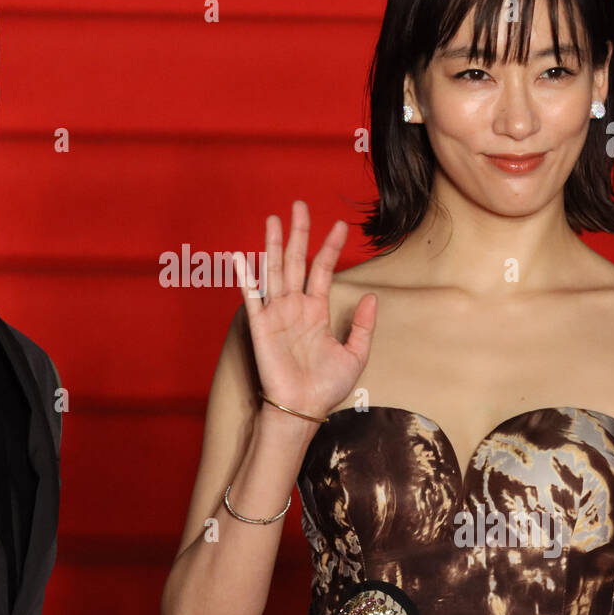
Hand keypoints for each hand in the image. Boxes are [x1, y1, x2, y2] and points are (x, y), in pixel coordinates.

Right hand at [233, 200, 376, 421]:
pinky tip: (242, 257)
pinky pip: (252, 297)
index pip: (322, 269)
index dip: (330, 247)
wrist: (303, 408)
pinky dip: (246, 277)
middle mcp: (295, 307)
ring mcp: (276, 314)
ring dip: (273, 245)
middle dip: (299, 233)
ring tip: (274, 219)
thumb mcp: (356, 354)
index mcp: (316, 311)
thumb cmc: (327, 386)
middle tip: (300, 205)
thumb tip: (371, 296)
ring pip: (274, 270)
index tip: (340, 225)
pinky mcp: (261, 327)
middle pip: (296, 261)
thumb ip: (363, 325)